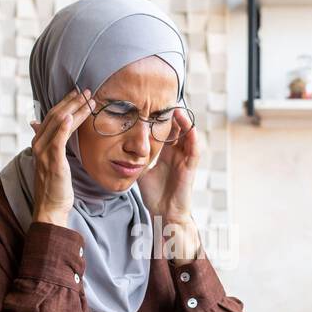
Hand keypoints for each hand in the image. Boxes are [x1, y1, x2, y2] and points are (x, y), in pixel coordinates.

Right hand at [28, 87, 92, 226]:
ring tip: (88, 100)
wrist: (50, 207)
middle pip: (55, 116)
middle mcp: (38, 144)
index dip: (66, 103)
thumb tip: (35, 123)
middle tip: (88, 91)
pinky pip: (57, 141)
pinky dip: (63, 127)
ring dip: (74, 110)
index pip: (52, 116)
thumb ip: (48, 141)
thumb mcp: (50, 160)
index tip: (80, 94)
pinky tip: (72, 117)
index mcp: (39, 142)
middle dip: (72, 102)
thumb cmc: (54, 186)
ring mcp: (44, 153)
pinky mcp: (53, 162)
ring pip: (59, 124)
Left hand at [137, 109, 202, 259]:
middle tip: (164, 99)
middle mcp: (177, 152)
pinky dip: (192, 136)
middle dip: (172, 114)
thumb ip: (135, 157)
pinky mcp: (191, 167)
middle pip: (177, 127)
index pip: (165, 129)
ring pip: (188, 134)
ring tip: (176, 107)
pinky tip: (187, 125)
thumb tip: (118, 147)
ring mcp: (185, 158)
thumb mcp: (141, 170)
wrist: (164, 212)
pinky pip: (194, 148)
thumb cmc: (154, 194)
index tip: (150, 104)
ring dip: (183, 121)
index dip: (159, 117)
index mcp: (166, 152)